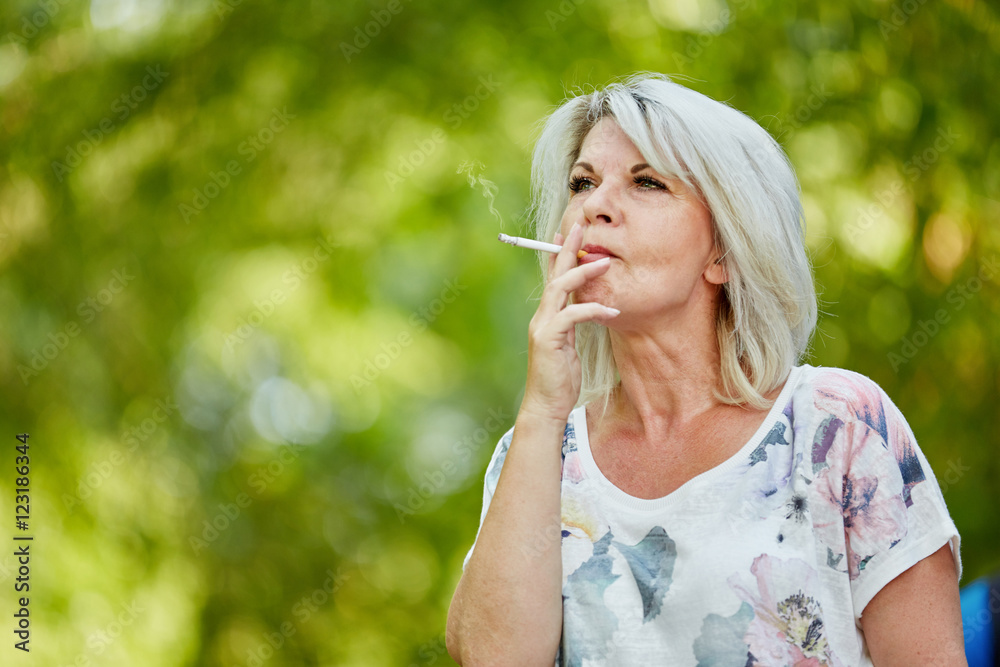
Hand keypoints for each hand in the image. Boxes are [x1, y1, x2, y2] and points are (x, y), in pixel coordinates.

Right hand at [520, 222, 618, 423]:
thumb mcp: (569, 346)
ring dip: (583, 272)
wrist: (546, 405)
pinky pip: (573, 316)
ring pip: (560, 288)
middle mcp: (542, 316)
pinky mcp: (549, 340)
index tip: (568, 233)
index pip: (552, 278)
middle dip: (567, 249)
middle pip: (554, 274)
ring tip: (605, 261)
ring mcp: (544, 327)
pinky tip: (612, 309)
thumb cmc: (559, 378)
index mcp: (547, 316)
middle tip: (580, 227)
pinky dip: (593, 309)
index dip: (558, 254)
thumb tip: (588, 309)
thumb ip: (573, 325)